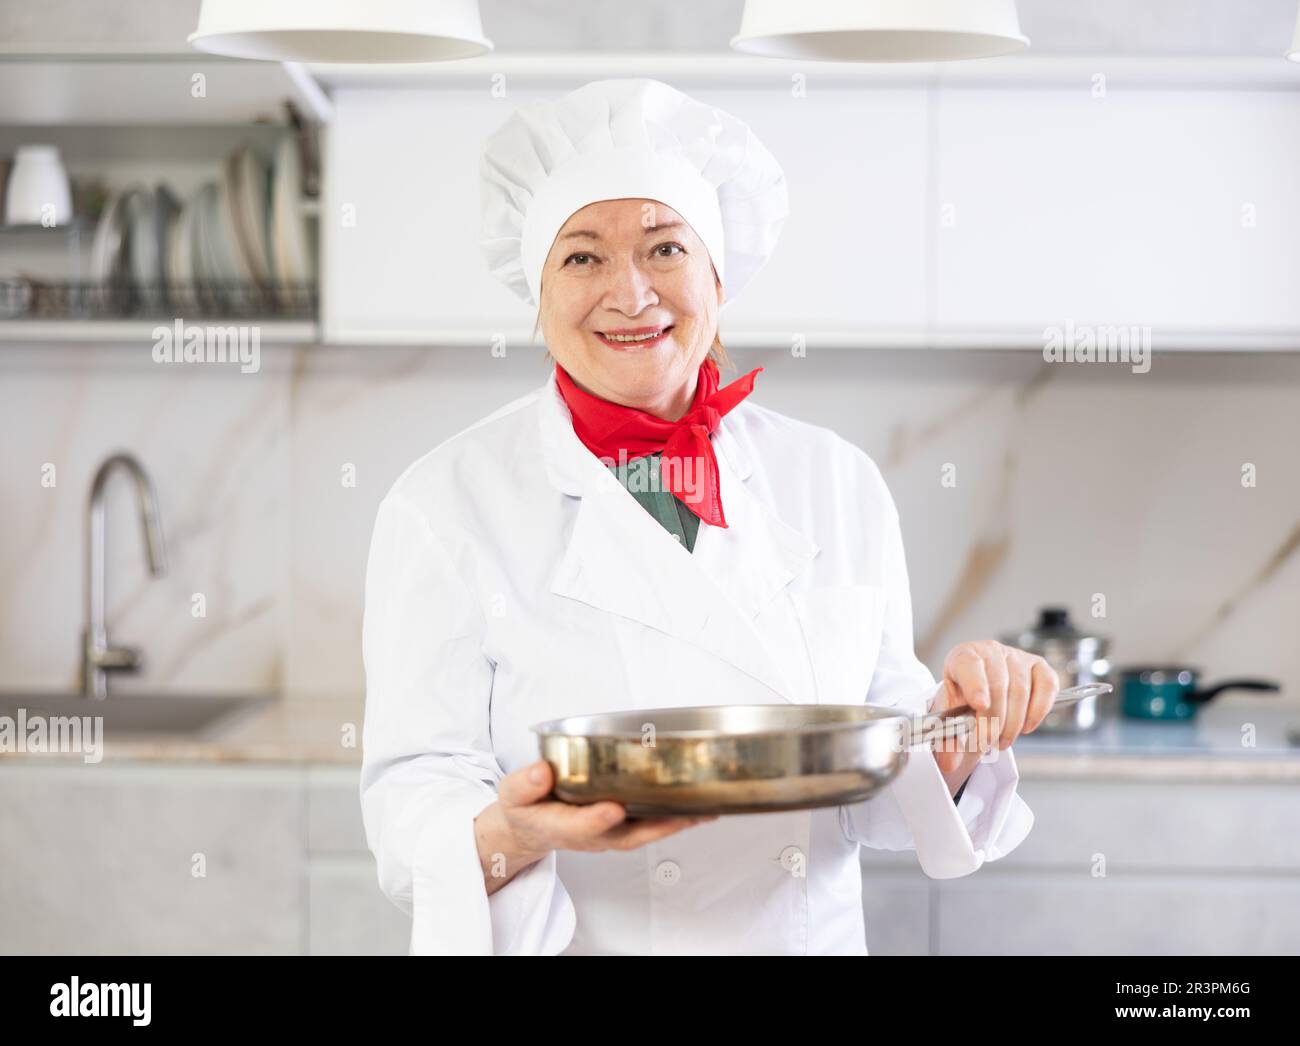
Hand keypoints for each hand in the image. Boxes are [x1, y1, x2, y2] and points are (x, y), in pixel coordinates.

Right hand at [474, 759, 715, 892]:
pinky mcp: (621, 826)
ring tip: (706, 810)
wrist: (530, 828)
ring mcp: (609, 834)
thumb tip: (542, 771)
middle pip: (627, 836)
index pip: (580, 826)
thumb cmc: (525, 808)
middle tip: (686, 814)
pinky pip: (651, 824)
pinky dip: (676, 818)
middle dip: (657, 827)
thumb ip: (525, 784)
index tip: (612, 809)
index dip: (597, 820)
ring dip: (676, 824)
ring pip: (645, 832)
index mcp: (560, 827)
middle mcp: (591, 835)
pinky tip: (700, 806)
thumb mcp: (513, 794)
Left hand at [928, 640, 1060, 774]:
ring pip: (1021, 690)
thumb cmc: (962, 703)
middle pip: (997, 684)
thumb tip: (950, 763)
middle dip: (993, 719)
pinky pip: (1047, 687)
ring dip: (1013, 723)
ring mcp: (1017, 657)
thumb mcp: (949, 719)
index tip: (979, 706)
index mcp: (962, 656)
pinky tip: (1025, 728)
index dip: (975, 684)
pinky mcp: (1039, 667)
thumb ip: (948, 740)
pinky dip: (1038, 711)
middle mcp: (990, 651)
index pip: (968, 664)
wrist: (978, 696)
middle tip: (987, 743)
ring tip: (1001, 741)